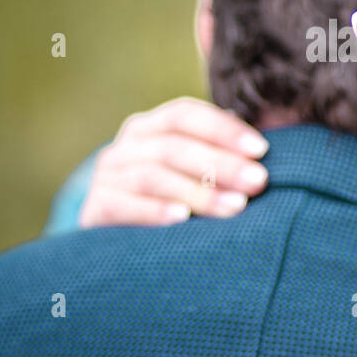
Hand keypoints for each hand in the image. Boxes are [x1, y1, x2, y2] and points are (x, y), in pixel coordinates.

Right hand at [79, 97, 269, 226]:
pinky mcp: (94, 207)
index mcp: (150, 127)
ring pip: (153, 175)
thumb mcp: (189, 172)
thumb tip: (263, 151)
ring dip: (198, 191)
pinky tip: (183, 220)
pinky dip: (154, 211)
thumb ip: (218, 155)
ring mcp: (106, 175)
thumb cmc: (168, 200)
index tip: (261, 150)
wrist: (110, 242)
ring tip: (235, 207)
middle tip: (258, 183)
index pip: (186, 114)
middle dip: (221, 164)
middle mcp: (125, 145)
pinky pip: (122, 205)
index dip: (224, 129)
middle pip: (174, 146)